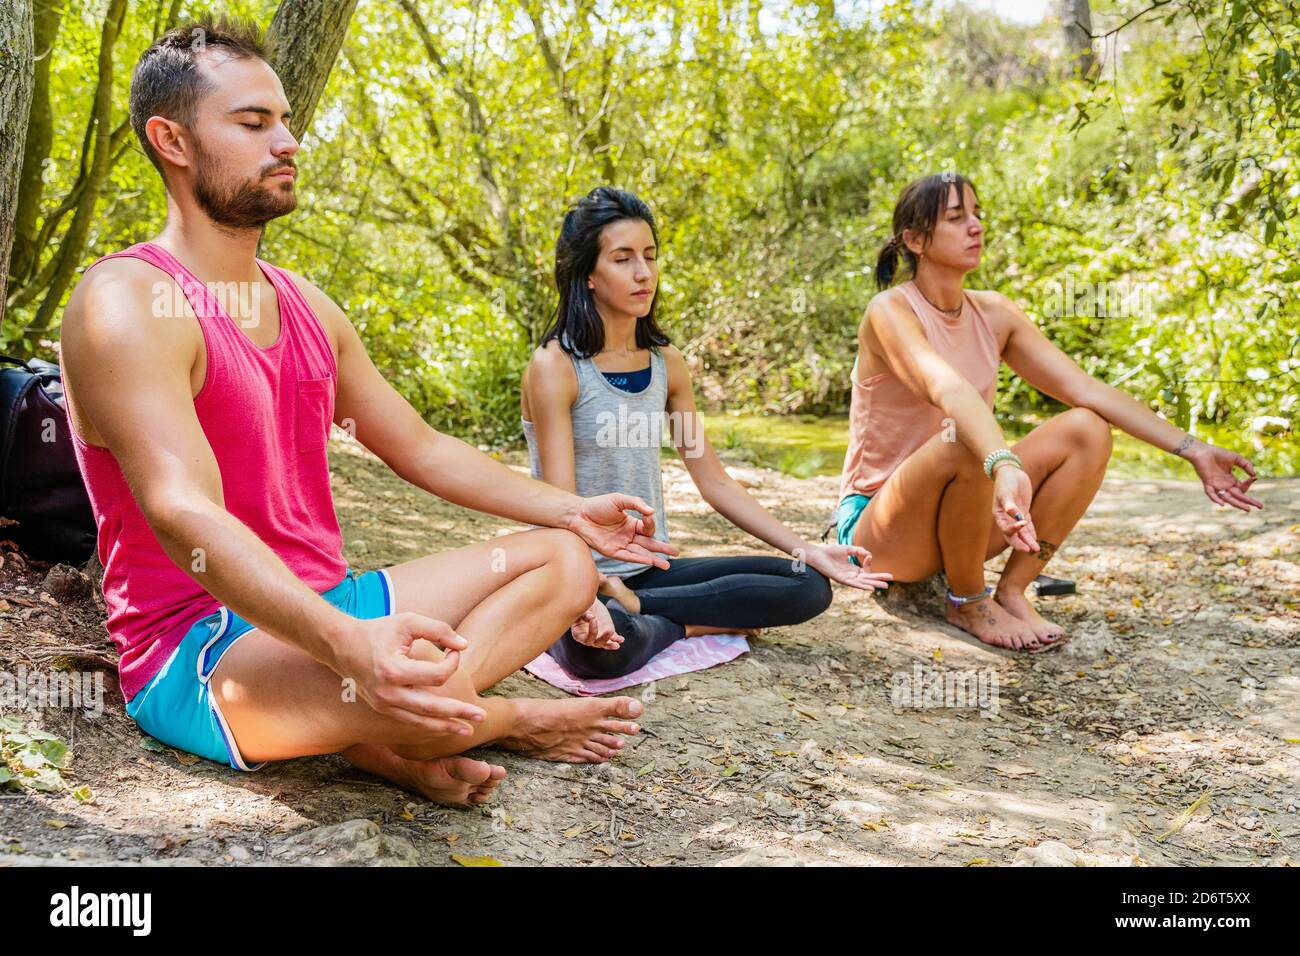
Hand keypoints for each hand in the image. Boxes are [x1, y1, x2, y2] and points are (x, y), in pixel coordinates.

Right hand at [332, 613, 486, 735]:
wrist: (342, 646)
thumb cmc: (378, 631)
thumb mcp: (408, 622)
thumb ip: (438, 630)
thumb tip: (464, 645)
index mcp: (394, 670)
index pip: (436, 676)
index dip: (452, 663)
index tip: (454, 651)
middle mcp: (387, 693)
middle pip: (431, 708)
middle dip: (458, 713)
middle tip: (481, 716)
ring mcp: (383, 704)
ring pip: (420, 721)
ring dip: (445, 727)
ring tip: (468, 731)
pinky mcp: (382, 708)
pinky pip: (409, 722)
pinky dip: (429, 726)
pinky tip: (445, 727)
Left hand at [567, 493, 679, 568]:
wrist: (578, 514)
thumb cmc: (597, 505)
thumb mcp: (619, 499)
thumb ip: (636, 503)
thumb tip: (652, 511)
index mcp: (631, 523)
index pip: (647, 527)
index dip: (650, 522)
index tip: (648, 514)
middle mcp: (627, 535)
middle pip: (649, 544)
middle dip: (662, 549)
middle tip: (676, 553)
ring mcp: (620, 544)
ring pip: (641, 553)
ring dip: (654, 559)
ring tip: (667, 565)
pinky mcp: (611, 551)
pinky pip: (628, 556)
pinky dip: (639, 559)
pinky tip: (650, 562)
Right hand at [571, 598, 621, 649]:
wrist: (590, 604)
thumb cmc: (582, 608)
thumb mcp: (582, 610)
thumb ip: (585, 615)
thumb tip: (591, 617)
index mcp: (579, 635)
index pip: (586, 639)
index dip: (592, 631)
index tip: (594, 619)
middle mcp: (589, 638)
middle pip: (596, 643)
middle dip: (604, 638)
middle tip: (609, 630)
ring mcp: (599, 637)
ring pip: (605, 644)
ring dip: (611, 644)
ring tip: (617, 643)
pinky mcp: (607, 633)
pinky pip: (612, 639)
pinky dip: (617, 640)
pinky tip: (621, 639)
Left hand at [801, 543, 892, 590]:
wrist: (816, 554)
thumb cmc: (830, 552)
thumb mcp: (848, 549)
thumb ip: (859, 551)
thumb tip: (870, 555)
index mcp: (852, 569)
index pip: (866, 571)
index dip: (870, 565)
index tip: (869, 557)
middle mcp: (851, 575)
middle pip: (868, 579)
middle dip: (879, 579)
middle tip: (890, 579)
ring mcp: (846, 578)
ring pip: (863, 583)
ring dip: (874, 584)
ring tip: (884, 586)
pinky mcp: (841, 579)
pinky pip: (854, 584)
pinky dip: (863, 586)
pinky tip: (870, 588)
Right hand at [992, 465, 1037, 551]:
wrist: (1010, 472)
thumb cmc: (1005, 481)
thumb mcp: (1006, 491)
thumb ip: (1009, 504)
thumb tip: (1013, 514)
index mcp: (998, 515)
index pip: (1006, 528)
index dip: (1014, 529)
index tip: (1023, 523)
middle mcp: (1006, 518)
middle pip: (1013, 536)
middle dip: (1020, 544)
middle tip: (1028, 551)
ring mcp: (1015, 516)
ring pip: (1022, 533)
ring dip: (1028, 541)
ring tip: (1036, 550)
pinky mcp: (1023, 511)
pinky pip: (1028, 526)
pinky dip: (1031, 533)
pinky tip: (1035, 540)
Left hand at [1184, 442, 1262, 510]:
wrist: (1203, 451)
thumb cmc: (1218, 454)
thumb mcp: (1236, 458)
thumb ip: (1246, 465)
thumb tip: (1254, 475)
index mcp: (1231, 480)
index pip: (1242, 488)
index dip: (1249, 484)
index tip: (1253, 478)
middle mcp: (1224, 485)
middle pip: (1238, 497)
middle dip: (1249, 502)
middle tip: (1260, 507)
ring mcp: (1216, 486)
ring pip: (1227, 498)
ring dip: (1237, 504)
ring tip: (1247, 509)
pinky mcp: (1207, 483)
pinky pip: (1211, 493)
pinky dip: (1216, 499)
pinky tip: (1222, 504)